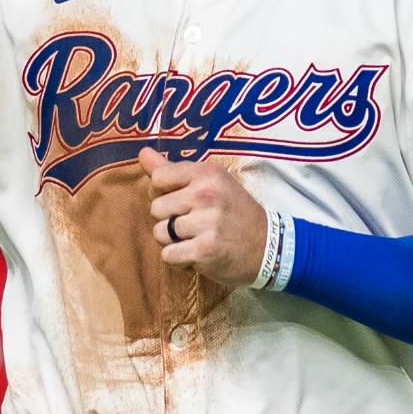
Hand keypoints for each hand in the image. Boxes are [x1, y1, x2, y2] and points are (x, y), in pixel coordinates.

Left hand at [139, 147, 267, 287]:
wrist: (269, 246)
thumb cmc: (233, 212)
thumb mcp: (210, 183)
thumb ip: (172, 170)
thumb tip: (142, 153)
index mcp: (207, 173)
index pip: (158, 178)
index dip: (162, 193)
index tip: (181, 201)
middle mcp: (207, 194)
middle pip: (155, 209)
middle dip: (169, 220)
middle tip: (194, 224)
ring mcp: (207, 222)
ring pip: (159, 233)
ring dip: (173, 242)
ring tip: (195, 239)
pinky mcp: (205, 250)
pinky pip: (168, 255)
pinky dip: (179, 260)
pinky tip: (197, 255)